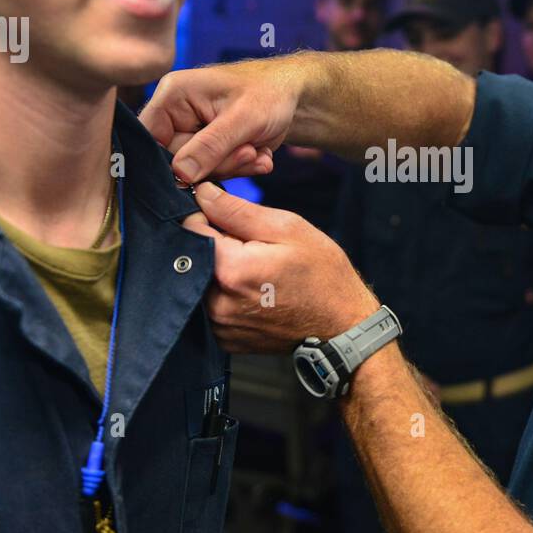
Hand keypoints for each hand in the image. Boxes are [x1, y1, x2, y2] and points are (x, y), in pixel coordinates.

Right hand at [139, 58, 302, 183]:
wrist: (293, 96)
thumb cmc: (269, 93)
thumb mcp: (243, 119)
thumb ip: (211, 146)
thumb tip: (180, 175)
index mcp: (173, 95)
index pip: (150, 138)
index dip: (171, 162)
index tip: (202, 172)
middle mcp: (175, 114)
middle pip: (176, 160)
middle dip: (216, 164)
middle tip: (247, 153)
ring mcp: (191, 132)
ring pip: (197, 171)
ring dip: (232, 167)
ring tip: (256, 152)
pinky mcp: (207, 149)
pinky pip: (214, 172)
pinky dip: (238, 169)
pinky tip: (258, 155)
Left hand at [184, 182, 379, 353]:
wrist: (342, 326)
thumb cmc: (322, 275)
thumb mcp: (287, 228)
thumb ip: (237, 211)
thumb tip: (202, 193)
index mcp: (230, 269)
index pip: (190, 227)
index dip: (208, 216)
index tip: (231, 219)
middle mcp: (216, 302)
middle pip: (192, 256)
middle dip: (215, 244)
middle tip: (250, 247)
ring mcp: (219, 326)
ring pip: (200, 281)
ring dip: (219, 270)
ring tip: (256, 271)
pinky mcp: (224, 339)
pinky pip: (211, 306)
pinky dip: (225, 295)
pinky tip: (254, 292)